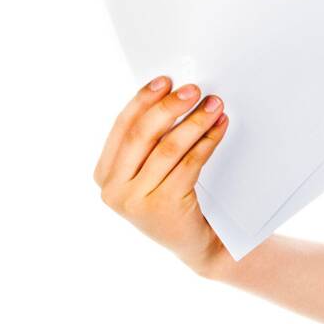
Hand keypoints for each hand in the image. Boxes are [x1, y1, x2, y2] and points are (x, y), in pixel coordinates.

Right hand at [94, 76, 231, 277]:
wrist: (198, 243)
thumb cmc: (176, 199)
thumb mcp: (153, 172)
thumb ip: (151, 142)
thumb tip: (173, 94)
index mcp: (104, 174)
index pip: (123, 128)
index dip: (143, 100)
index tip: (165, 80)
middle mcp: (113, 189)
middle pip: (142, 135)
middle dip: (169, 107)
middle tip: (194, 90)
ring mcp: (135, 201)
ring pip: (168, 148)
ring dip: (194, 122)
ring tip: (215, 105)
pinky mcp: (162, 207)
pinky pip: (189, 164)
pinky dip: (207, 141)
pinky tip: (219, 128)